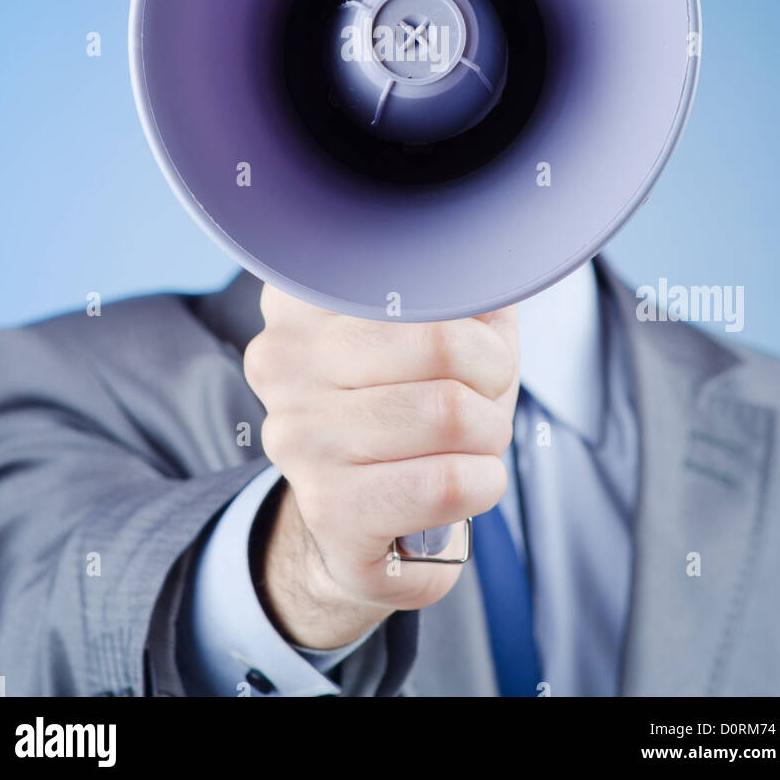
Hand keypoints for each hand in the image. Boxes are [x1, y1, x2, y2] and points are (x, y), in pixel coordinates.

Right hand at [243, 284, 519, 648]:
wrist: (361, 515)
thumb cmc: (410, 401)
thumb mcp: (438, 324)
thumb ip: (462, 281)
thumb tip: (496, 264)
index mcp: (302, 296)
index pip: (412, 276)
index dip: (469, 311)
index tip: (470, 335)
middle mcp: (283, 358)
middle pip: (441, 343)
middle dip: (492, 374)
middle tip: (485, 394)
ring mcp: (298, 435)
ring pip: (449, 412)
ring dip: (491, 431)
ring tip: (475, 439)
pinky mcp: (328, 507)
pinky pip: (446, 483)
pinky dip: (484, 481)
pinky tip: (471, 480)